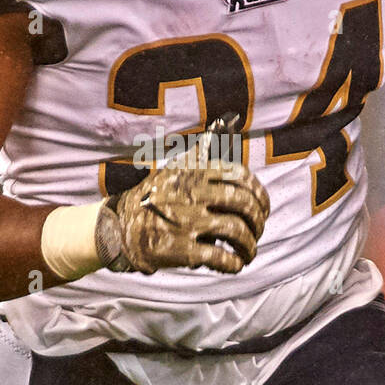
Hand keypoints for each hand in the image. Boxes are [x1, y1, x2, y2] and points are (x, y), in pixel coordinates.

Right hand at [95, 122, 269, 274]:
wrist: (120, 226)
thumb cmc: (156, 197)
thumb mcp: (176, 168)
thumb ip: (204, 151)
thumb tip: (231, 119)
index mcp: (193, 172)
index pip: (240, 176)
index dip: (259, 194)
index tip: (263, 208)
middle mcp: (191, 193)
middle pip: (243, 204)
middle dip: (258, 220)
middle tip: (258, 231)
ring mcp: (186, 221)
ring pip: (236, 231)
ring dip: (250, 245)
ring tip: (249, 253)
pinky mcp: (180, 249)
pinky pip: (219, 257)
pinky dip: (233, 263)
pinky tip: (235, 265)